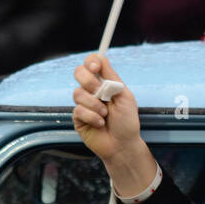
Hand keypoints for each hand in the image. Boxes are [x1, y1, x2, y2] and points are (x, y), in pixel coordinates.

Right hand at [73, 52, 155, 195]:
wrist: (123, 145)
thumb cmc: (127, 122)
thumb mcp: (125, 97)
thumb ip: (112, 78)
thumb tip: (102, 58)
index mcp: (104, 83)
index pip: (92, 64)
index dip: (91, 61)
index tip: (96, 66)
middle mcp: (92, 91)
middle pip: (79, 73)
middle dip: (89, 81)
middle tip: (101, 92)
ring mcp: (84, 104)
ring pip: (78, 93)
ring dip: (95, 105)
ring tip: (105, 115)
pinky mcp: (78, 118)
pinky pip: (79, 110)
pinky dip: (92, 117)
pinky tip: (100, 124)